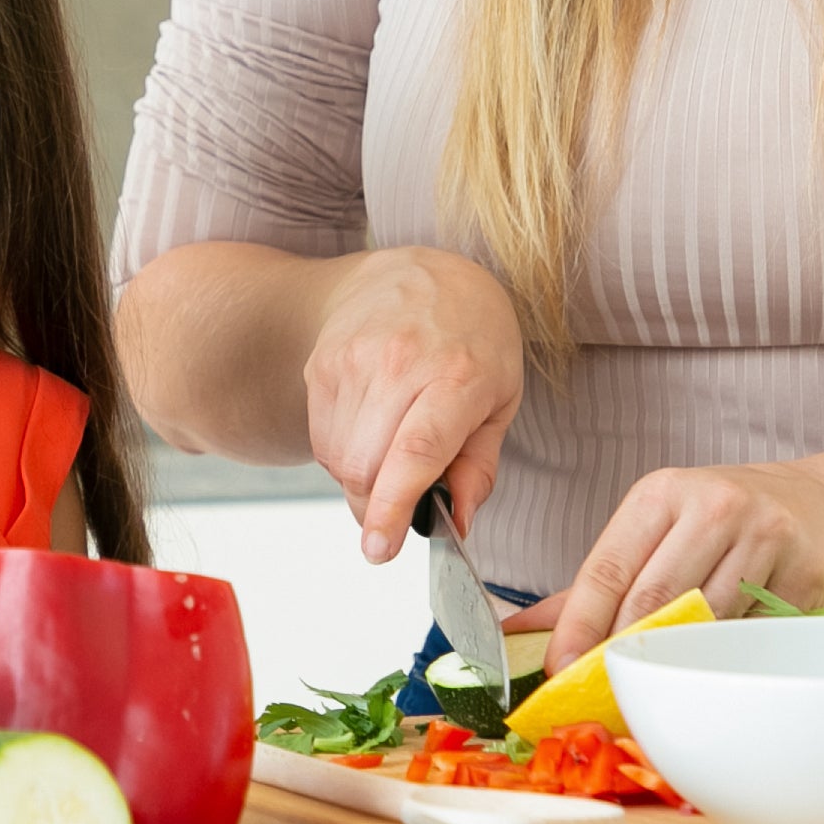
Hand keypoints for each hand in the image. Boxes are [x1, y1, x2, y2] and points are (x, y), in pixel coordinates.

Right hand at [299, 246, 525, 561]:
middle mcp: (400, 363)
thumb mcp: (501, 398)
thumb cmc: (472, 340)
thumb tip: (459, 523)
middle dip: (379, 504)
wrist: (421, 274)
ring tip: (392, 445)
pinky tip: (370, 427)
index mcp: (458, 375)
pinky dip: (343, 453)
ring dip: (362, 477)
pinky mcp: (322, 363)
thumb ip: (479, 466)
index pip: (416, 452)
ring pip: (340, 459)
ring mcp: (353, 360)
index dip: (394, 507)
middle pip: (367, 467)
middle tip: (402, 501)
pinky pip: (322, 439)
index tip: (380, 549)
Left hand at [524, 457, 823, 661]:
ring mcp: (764, 537)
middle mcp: (713, 506)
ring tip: (655, 681)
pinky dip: (728, 655)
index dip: (579, 626)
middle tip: (598, 690)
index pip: (608, 568)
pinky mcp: (804, 573)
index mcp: (661, 493)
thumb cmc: (721, 521)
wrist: (818, 503)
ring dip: (676, 659)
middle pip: (653, 599)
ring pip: (705, 622)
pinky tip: (717, 660)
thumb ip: (592, 584)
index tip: (558, 669)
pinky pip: (752, 634)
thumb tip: (521, 631)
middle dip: (621, 651)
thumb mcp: (655, 529)